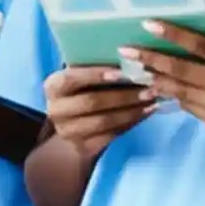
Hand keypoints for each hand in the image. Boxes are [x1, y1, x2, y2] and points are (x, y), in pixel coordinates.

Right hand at [43, 66, 157, 160]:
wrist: (74, 124)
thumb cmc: (82, 90)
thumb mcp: (81, 76)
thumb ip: (96, 67)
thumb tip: (130, 58)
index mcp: (53, 86)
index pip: (72, 78)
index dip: (96, 75)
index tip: (122, 72)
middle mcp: (56, 110)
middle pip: (91, 102)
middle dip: (123, 95)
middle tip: (148, 88)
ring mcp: (68, 132)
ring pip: (104, 122)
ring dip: (131, 111)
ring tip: (151, 101)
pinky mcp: (82, 147)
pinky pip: (110, 136)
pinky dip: (130, 123)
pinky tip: (145, 114)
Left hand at [122, 20, 204, 143]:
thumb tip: (200, 30)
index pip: (200, 45)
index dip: (173, 34)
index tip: (149, 25)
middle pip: (181, 69)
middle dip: (150, 58)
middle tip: (125, 50)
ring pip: (178, 90)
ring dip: (154, 79)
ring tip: (133, 69)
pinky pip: (187, 106)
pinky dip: (171, 95)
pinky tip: (157, 86)